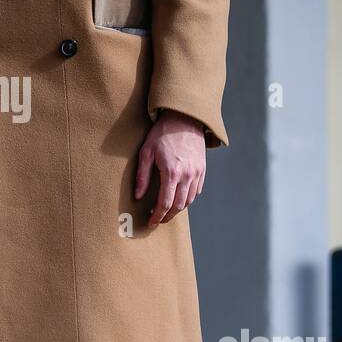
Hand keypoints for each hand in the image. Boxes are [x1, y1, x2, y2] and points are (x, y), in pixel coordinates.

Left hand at [135, 109, 205, 226]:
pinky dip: (188, 198)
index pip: (165, 204)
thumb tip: (138, 196)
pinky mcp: (202, 169)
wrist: (184, 118)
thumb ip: (142, 176)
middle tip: (158, 219)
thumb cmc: (162, 133)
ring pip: (189, 200)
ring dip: (178, 209)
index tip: (151, 222)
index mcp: (171, 173)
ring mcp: (197, 173)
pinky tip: (179, 197)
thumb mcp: (146, 152)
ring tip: (167, 210)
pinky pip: (197, 190)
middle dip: (167, 216)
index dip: (158, 217)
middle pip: (178, 206)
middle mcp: (187, 175)